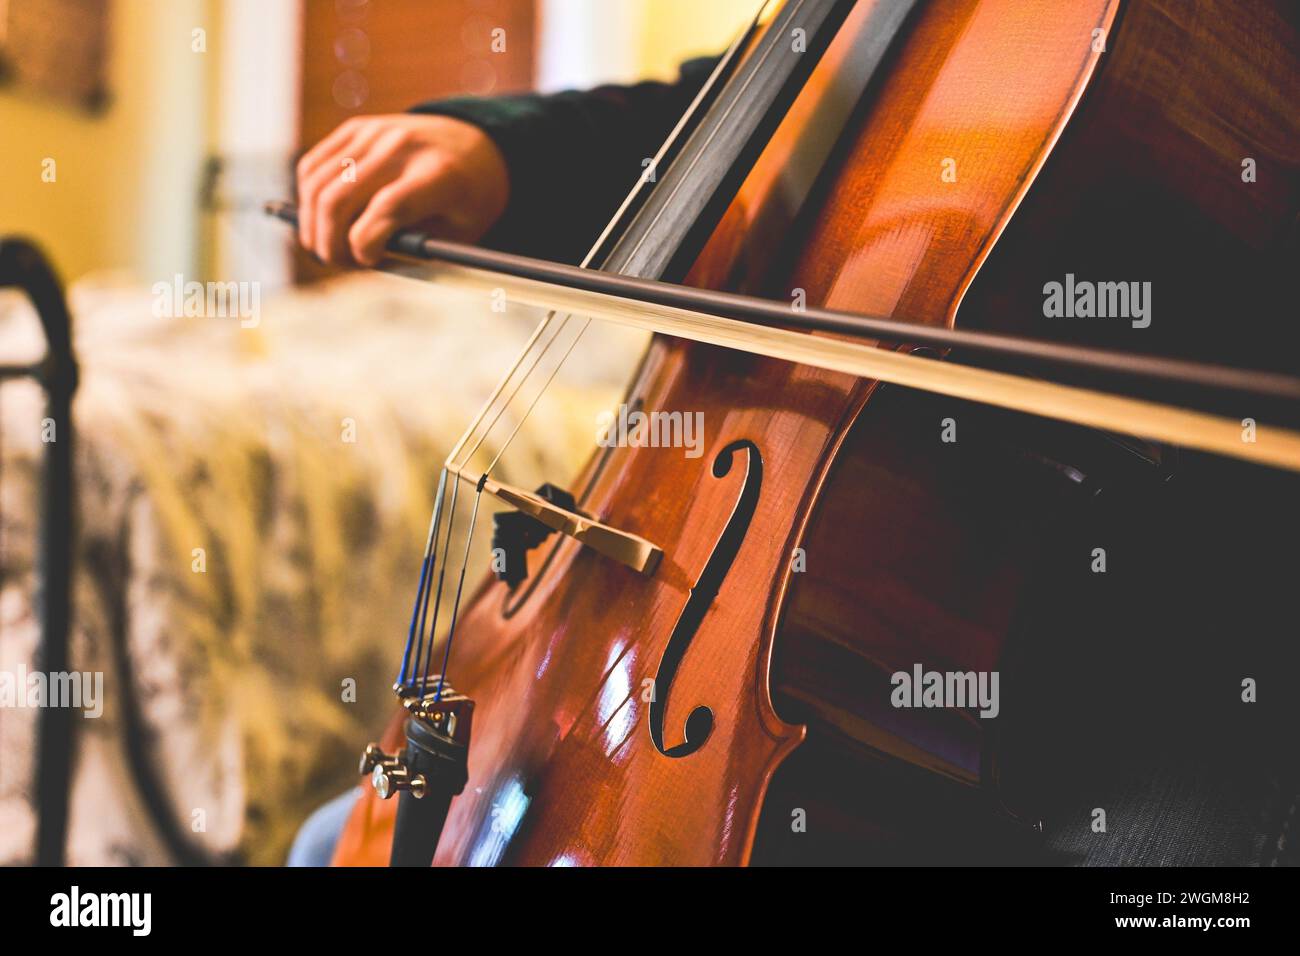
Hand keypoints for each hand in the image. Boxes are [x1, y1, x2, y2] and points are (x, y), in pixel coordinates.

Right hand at [295, 114, 509, 266]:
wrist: (473, 146)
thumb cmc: (467, 201)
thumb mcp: (459, 233)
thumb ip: (414, 251)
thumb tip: (359, 266)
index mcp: (438, 174)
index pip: (386, 208)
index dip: (364, 244)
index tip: (366, 262)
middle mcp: (402, 146)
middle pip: (338, 199)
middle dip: (329, 242)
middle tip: (337, 264)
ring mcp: (375, 132)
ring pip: (316, 183)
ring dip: (312, 225)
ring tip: (327, 249)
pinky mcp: (355, 128)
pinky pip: (313, 166)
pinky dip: (309, 199)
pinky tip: (321, 222)